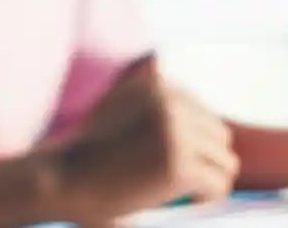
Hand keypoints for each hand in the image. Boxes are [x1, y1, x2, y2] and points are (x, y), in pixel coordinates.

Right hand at [57, 57, 238, 222]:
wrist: (61, 177)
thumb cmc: (87, 151)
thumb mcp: (120, 105)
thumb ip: (153, 103)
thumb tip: (193, 117)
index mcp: (160, 85)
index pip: (204, 115)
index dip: (195, 144)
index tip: (175, 162)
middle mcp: (172, 103)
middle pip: (220, 136)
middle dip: (205, 161)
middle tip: (183, 182)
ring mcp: (175, 134)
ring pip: (226, 161)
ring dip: (209, 180)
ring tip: (186, 193)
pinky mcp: (178, 166)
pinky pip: (218, 185)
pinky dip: (207, 198)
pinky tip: (187, 202)